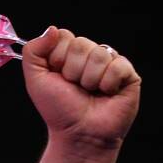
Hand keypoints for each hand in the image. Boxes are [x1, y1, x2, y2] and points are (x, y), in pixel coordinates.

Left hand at [22, 26, 140, 151]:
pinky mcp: (128, 75)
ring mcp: (110, 64)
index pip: (64, 36)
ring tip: (90, 93)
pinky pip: (117, 65)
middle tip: (75, 88)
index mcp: (69, 55)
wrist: (78, 133)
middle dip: (72, 70)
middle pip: (81, 43)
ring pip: (99, 54)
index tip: (58, 76)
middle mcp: (90, 56)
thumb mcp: (36, 80)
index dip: (58, 57)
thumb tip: (52, 29)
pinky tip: (106, 94)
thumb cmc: (58, 110)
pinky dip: (107, 84)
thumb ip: (33, 52)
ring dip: (89, 79)